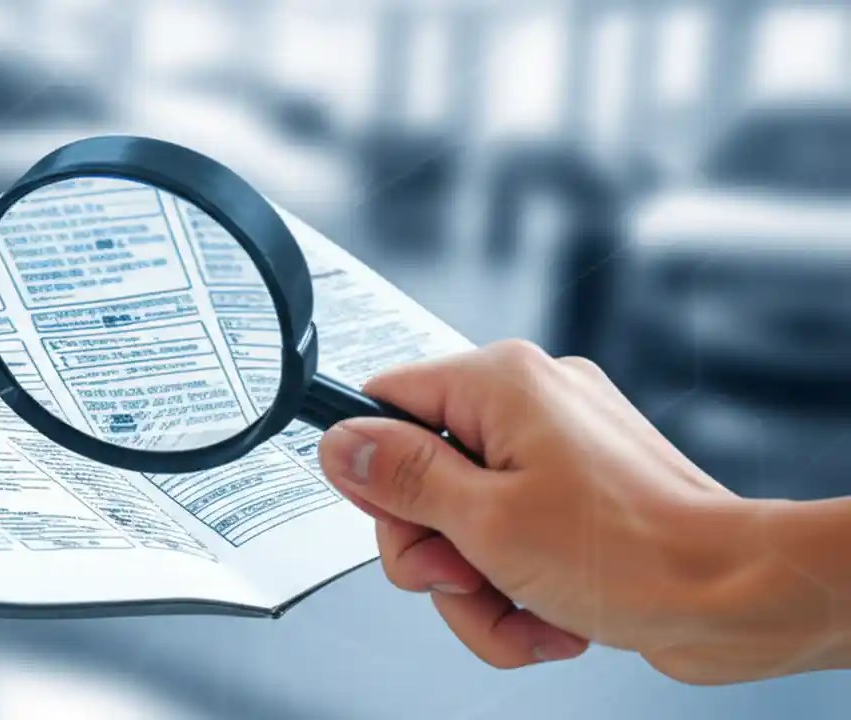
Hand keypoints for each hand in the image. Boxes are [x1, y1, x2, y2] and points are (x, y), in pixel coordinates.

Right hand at [319, 340, 850, 684]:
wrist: (735, 597)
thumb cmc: (633, 553)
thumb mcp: (483, 520)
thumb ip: (401, 477)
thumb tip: (341, 443)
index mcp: (501, 383)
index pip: (387, 402)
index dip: (379, 473)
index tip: (400, 520)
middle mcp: (529, 404)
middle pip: (421, 478)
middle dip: (435, 550)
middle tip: (464, 576)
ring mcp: (555, 452)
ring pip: (463, 523)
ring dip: (478, 586)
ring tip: (519, 610)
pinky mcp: (573, 498)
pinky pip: (509, 539)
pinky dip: (516, 588)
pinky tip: (547, 617)